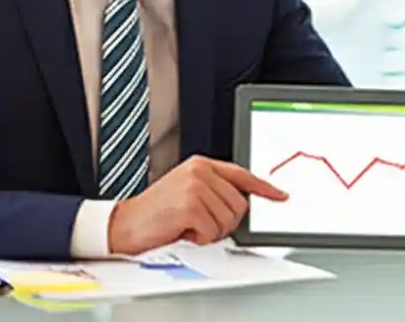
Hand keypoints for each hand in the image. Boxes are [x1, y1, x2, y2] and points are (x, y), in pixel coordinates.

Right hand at [107, 155, 287, 254]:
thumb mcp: (186, 193)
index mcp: (201, 165)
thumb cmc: (155, 213)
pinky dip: (200, 238)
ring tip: (189, 227)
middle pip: (239, 204)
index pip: (242, 174)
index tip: (280, 196)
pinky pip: (213, 230)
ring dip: (211, 232)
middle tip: (202, 226)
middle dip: (225, 223)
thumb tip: (242, 205)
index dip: (264, 187)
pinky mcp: (189, 205)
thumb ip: (213, 191)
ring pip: (228, 219)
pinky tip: (183, 232)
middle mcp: (199, 171)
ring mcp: (195, 186)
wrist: (124, 225)